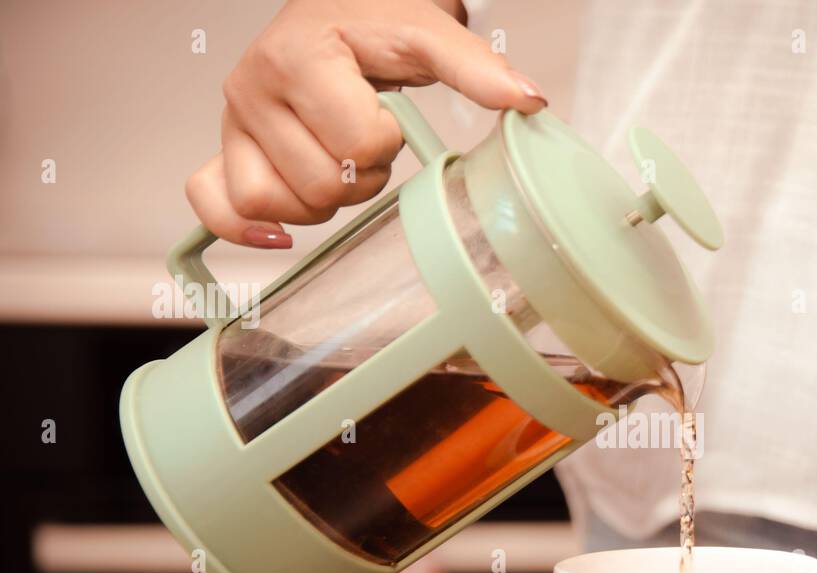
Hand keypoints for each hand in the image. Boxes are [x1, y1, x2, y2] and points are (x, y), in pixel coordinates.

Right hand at [186, 0, 547, 247]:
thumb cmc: (373, 20)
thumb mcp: (428, 33)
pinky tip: (281, 231)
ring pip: (275, 206)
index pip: (356, 144)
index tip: (387, 116)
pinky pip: (214, 206)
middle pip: (321, 185)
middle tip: (364, 139)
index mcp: (298, 56)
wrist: (337, 4)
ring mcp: (232, 122)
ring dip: (320, 200)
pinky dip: (244, 227)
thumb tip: (527, 100)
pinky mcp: (222, 148)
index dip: (385, 143)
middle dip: (359, 175)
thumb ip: (476, 69)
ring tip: (335, 159)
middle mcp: (252, 87)